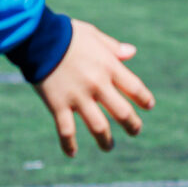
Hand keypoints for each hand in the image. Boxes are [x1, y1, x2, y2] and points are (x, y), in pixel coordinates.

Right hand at [34, 19, 154, 156]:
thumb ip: (112, 47)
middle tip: (136, 131)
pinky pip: (66, 131)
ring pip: (99, 127)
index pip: (134, 88)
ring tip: (108, 147)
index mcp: (108, 66)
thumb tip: (132, 53)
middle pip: (122, 112)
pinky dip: (69, 144)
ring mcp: (78, 97)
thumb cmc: (66, 33)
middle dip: (132, 125)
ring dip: (106, 140)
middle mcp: (97, 84)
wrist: (38, 37)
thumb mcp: (93, 35)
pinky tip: (72, 153)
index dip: (144, 99)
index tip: (149, 106)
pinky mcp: (58, 105)